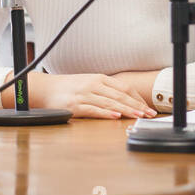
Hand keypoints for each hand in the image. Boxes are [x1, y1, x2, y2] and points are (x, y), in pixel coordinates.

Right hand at [21, 72, 156, 118]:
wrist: (46, 89)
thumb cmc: (70, 87)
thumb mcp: (90, 83)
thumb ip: (107, 89)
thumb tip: (127, 99)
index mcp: (100, 78)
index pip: (124, 88)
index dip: (138, 98)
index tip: (148, 107)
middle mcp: (93, 85)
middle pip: (120, 95)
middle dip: (137, 105)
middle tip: (149, 114)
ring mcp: (84, 95)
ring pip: (110, 103)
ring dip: (126, 110)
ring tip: (138, 116)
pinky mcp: (75, 106)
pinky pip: (94, 110)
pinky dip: (106, 113)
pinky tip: (116, 116)